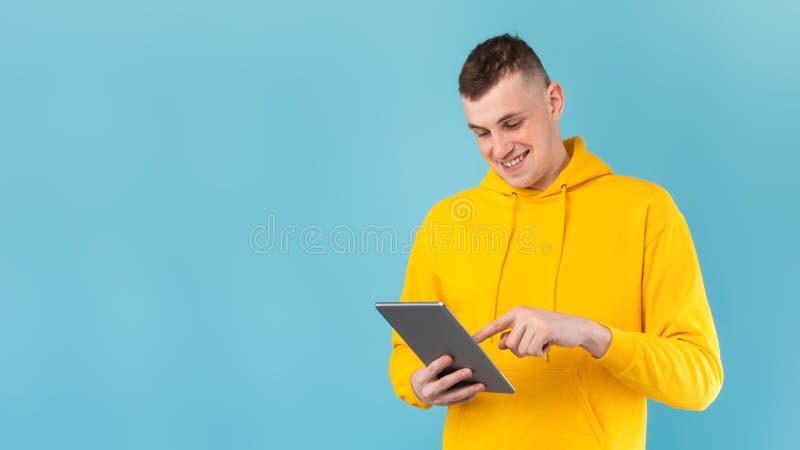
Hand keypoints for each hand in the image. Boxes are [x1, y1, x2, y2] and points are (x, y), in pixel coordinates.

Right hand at [410, 355, 485, 405]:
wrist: (420, 390)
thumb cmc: (429, 371)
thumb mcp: (429, 363)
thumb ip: (442, 355)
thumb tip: (461, 343)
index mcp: (423, 377)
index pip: (431, 370)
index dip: (440, 364)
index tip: (450, 357)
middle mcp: (429, 390)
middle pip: (444, 383)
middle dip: (457, 377)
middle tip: (470, 371)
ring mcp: (438, 399)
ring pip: (455, 395)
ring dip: (469, 389)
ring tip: (482, 384)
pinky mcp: (446, 404)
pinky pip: (460, 401)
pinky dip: (470, 395)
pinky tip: (478, 390)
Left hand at [472, 306, 610, 357]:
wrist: (576, 327)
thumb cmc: (551, 330)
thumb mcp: (531, 329)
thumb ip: (514, 335)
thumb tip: (500, 344)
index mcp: (518, 312)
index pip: (496, 324)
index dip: (483, 333)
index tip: (470, 340)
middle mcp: (523, 314)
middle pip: (509, 345)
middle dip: (521, 350)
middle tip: (535, 342)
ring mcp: (533, 321)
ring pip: (520, 350)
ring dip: (532, 351)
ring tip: (543, 341)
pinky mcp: (543, 330)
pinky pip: (532, 351)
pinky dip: (541, 352)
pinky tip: (549, 344)